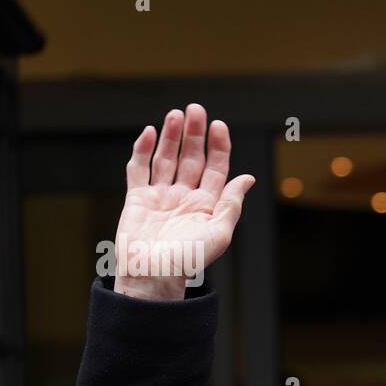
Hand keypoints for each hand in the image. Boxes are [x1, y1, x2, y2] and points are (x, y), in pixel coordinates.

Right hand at [113, 103, 255, 300]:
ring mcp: (161, 196)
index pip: (216, 168)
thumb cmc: (189, 260)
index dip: (218, 146)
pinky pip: (139, 169)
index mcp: (207, 205)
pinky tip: (150, 132)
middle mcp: (185, 197)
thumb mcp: (220, 232)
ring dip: (171, 136)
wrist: (153, 276)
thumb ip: (232, 204)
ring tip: (175, 115)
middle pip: (191, 158)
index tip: (218, 125)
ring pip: (166, 158)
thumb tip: (248, 177)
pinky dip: (143, 150)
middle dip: (194, 134)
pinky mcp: (137, 198)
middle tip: (195, 109)